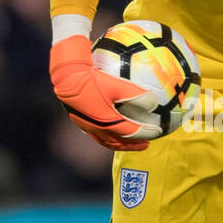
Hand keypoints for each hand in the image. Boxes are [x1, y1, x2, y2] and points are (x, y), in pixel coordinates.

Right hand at [49, 35, 151, 151]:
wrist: (66, 77)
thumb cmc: (91, 79)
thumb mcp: (116, 85)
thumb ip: (136, 94)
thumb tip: (154, 102)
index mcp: (108, 123)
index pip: (132, 132)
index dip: (146, 133)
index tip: (157, 132)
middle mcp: (98, 129)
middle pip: (120, 142)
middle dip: (134, 144)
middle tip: (146, 144)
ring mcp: (88, 127)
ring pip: (107, 141)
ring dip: (121, 144)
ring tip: (130, 142)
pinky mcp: (80, 122)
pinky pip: (98, 136)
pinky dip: (108, 138)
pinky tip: (110, 131)